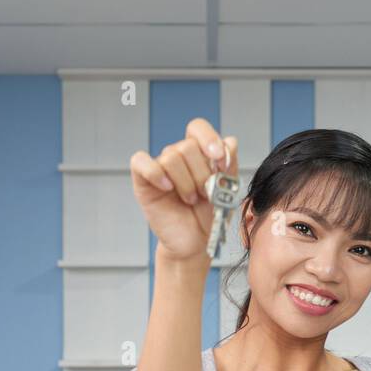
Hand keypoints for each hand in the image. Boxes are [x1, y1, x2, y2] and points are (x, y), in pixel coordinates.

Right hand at [129, 118, 237, 261]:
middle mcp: (177, 156)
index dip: (209, 139)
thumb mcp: (226, 190)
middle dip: (201, 173)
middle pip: (187, 146)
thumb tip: (229, 142)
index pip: (197, 128)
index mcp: (197, 153)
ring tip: (190, 200)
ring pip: (171, 156)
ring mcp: (159, 167)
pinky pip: (141, 162)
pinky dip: (155, 173)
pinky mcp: (143, 181)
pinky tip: (168, 188)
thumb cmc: (209, 216)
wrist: (196, 242)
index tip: (220, 160)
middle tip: (205, 194)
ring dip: (186, 182)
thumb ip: (230, 165)